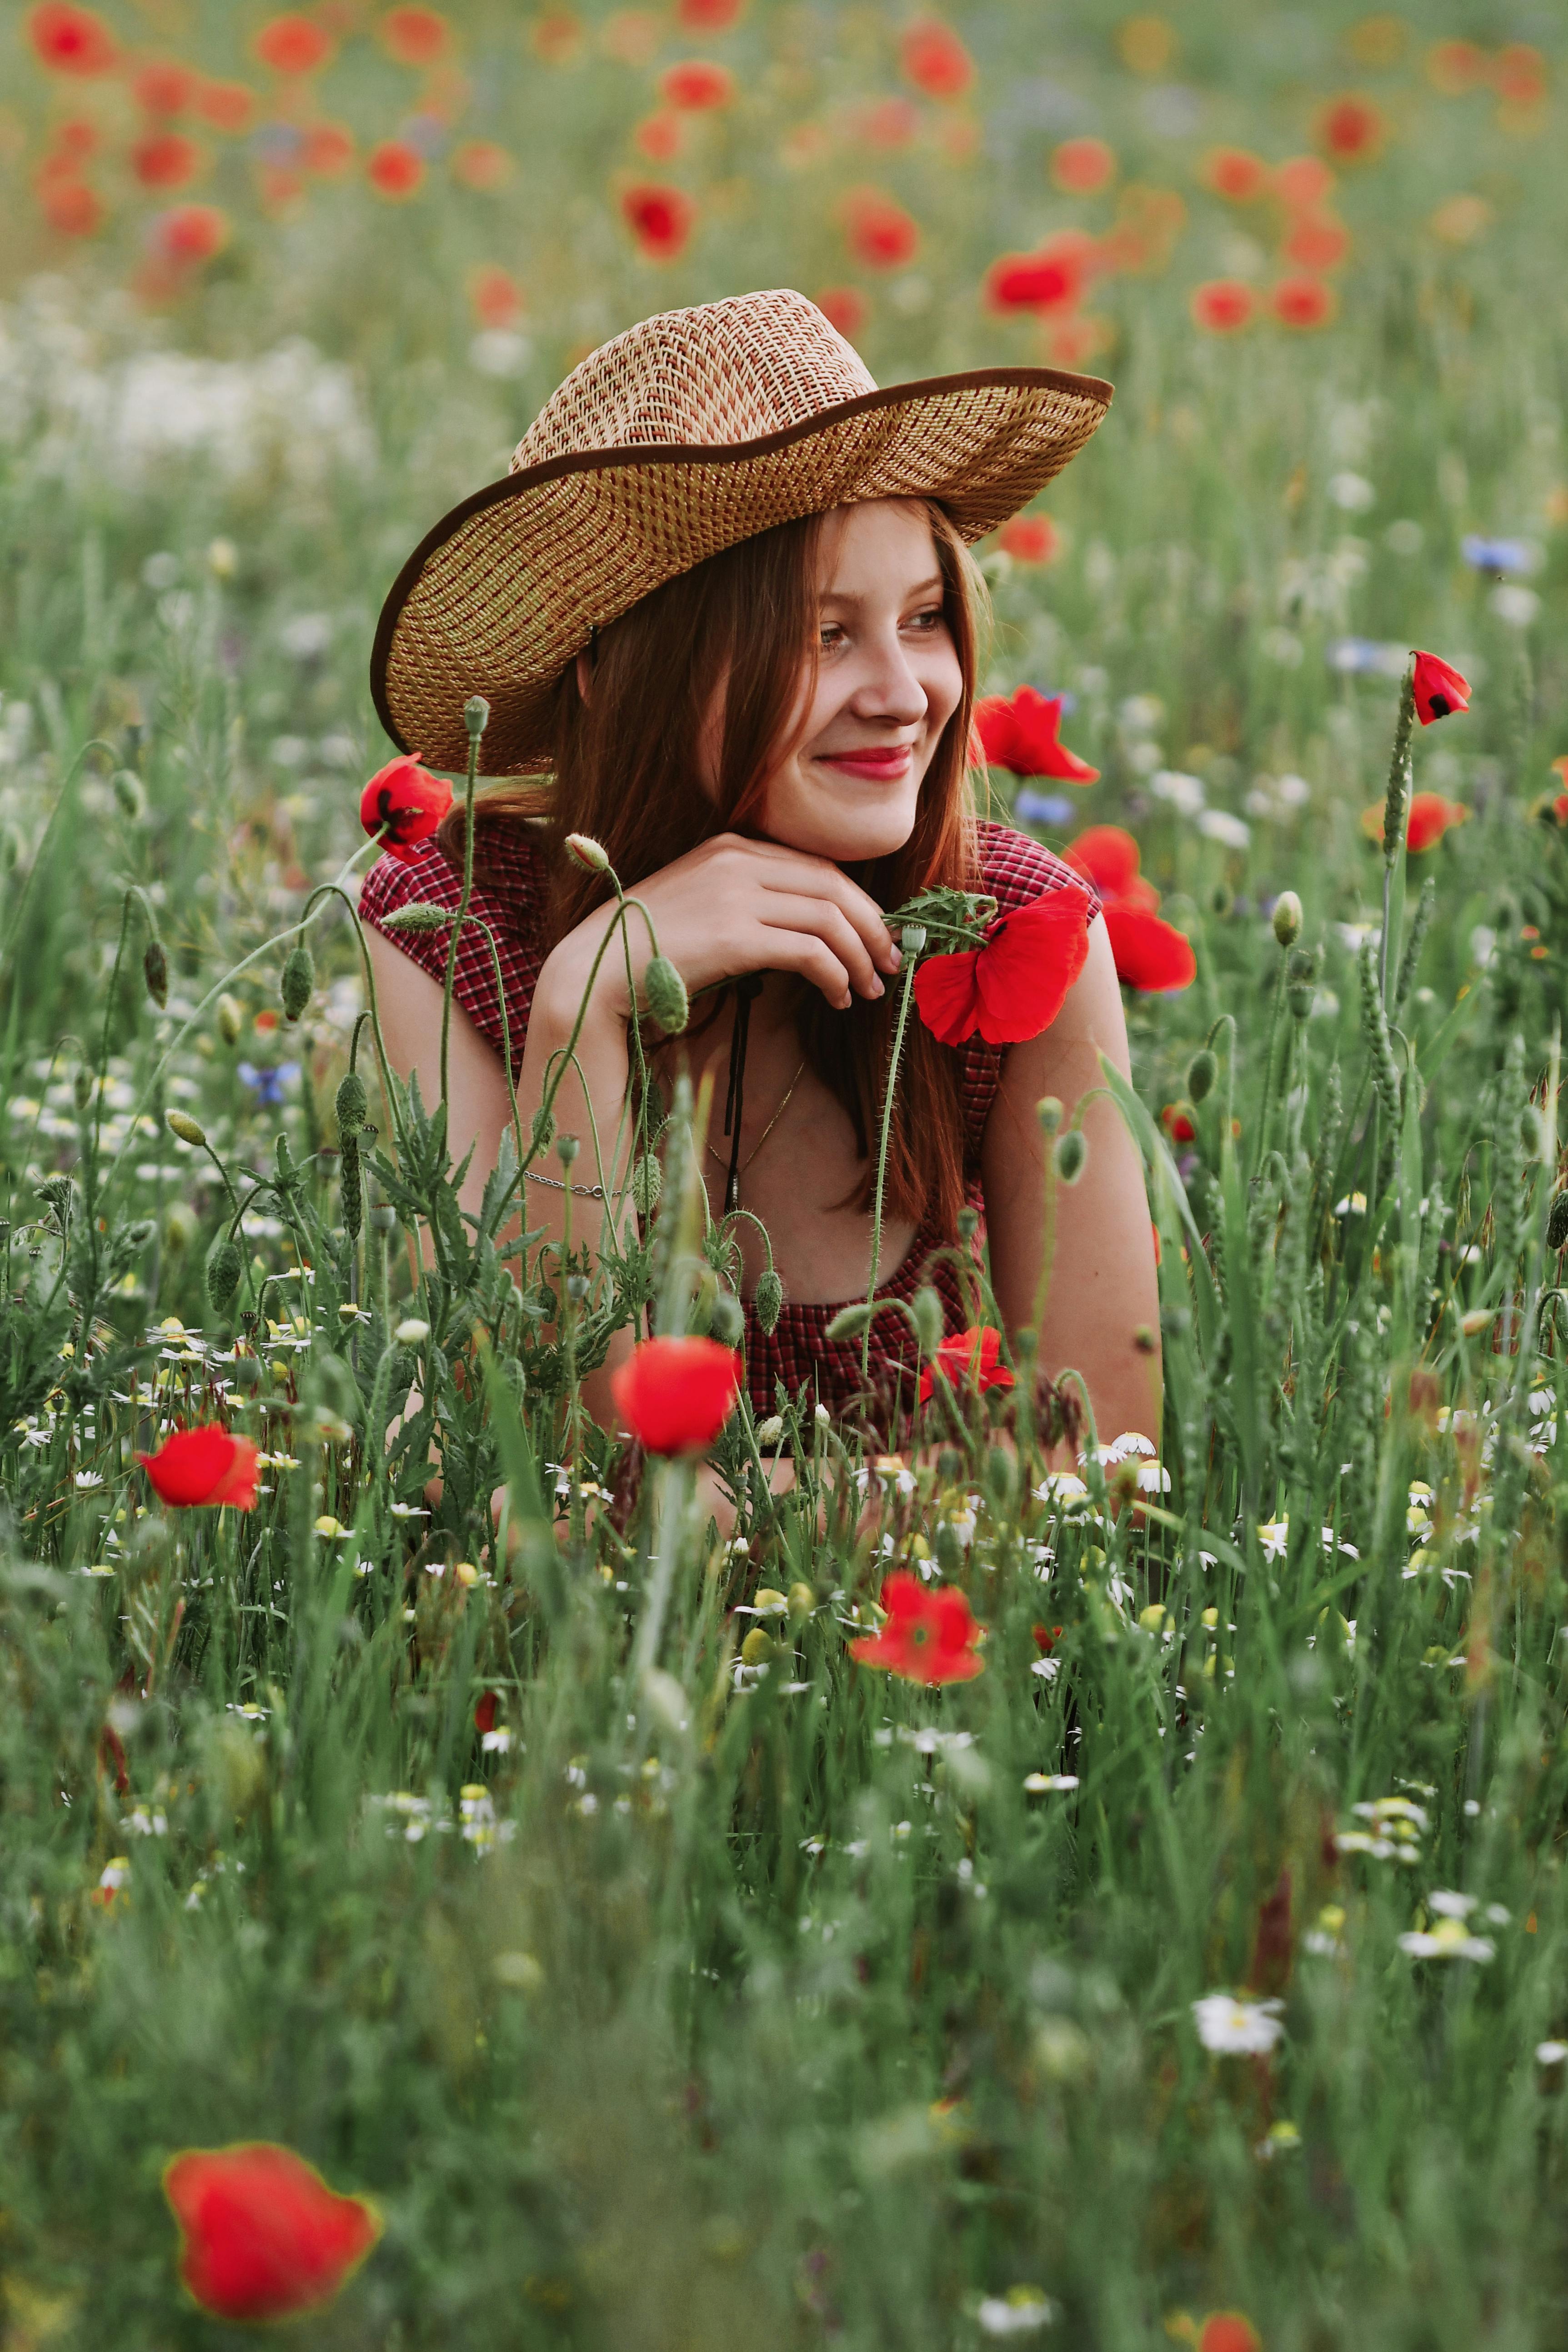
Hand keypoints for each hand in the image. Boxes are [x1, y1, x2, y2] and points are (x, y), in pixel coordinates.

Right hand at [537, 833, 903, 1025]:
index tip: (877, 936)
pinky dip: (834, 975)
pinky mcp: (733, 935)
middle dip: (871, 928)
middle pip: (833, 886)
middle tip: (888, 964)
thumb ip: (750, 900)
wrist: (595, 968)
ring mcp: (734, 894)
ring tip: (866, 989)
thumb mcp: (703, 905)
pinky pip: (809, 951)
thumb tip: (809, 928)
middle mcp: (736, 860)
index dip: (859, 901)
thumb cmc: (648, 947)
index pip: (818, 866)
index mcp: (731, 845)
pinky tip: (836, 997)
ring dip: (858, 957)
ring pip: (829, 918)